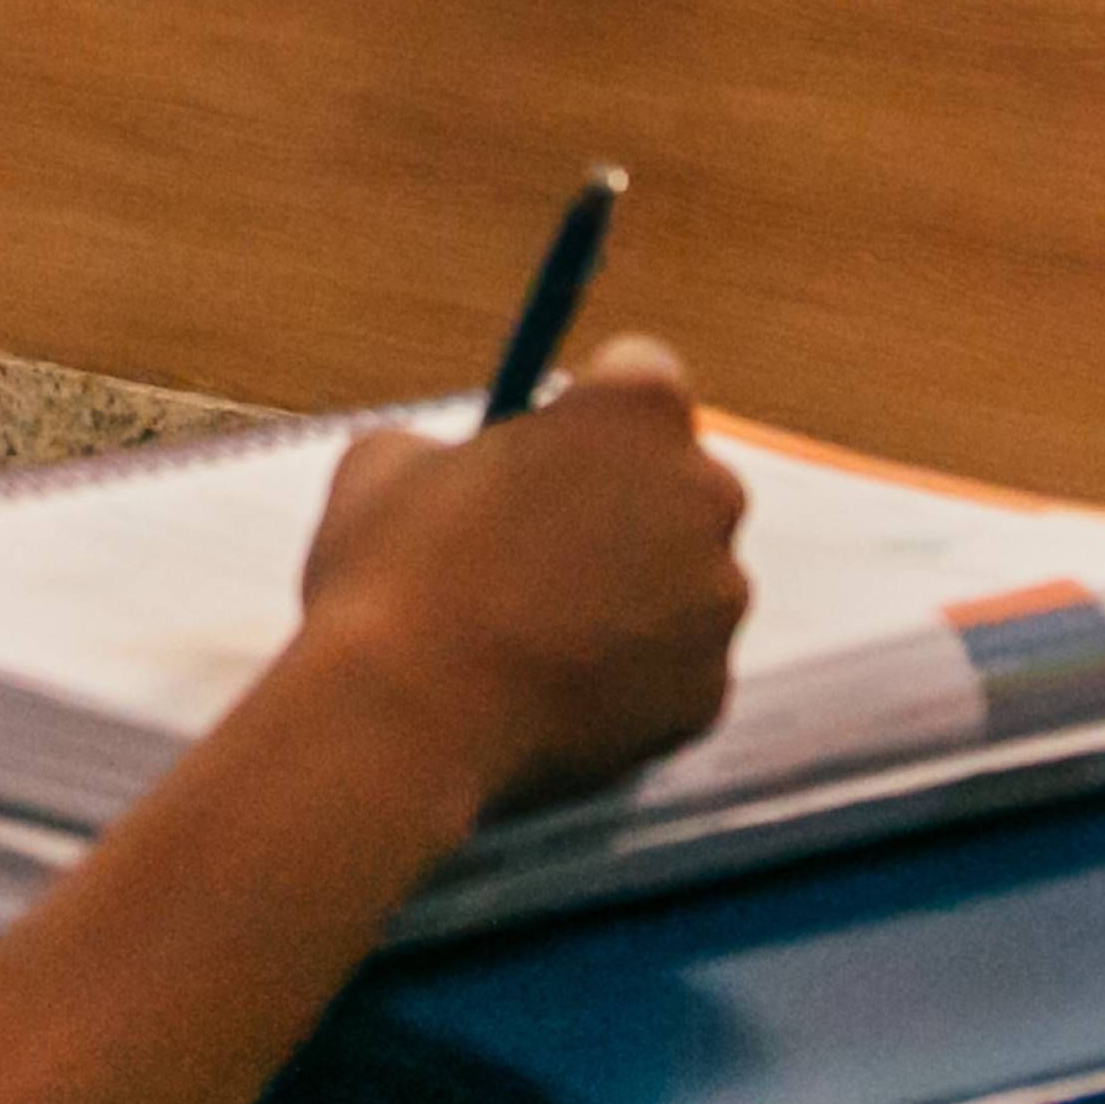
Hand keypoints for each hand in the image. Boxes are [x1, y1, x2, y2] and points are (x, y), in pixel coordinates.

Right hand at [290, 336, 747, 814]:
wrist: (402, 728)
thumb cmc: (388, 580)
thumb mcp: (386, 465)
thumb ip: (448, 449)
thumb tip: (453, 469)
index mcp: (637, 408)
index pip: (640, 375)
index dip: (587, 413)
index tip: (547, 449)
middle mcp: (706, 492)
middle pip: (678, 483)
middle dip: (622, 509)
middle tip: (537, 551)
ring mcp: (718, 600)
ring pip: (681, 588)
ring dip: (627, 602)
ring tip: (527, 640)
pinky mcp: (709, 693)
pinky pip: (672, 676)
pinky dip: (626, 686)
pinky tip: (549, 699)